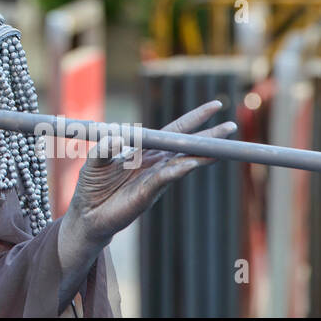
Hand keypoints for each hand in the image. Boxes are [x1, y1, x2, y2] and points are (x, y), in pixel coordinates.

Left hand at [62, 100, 236, 251]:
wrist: (88, 214)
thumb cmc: (94, 184)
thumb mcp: (95, 160)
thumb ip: (104, 147)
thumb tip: (116, 136)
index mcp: (147, 150)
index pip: (175, 130)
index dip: (194, 118)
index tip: (216, 106)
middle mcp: (156, 163)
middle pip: (186, 145)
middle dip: (208, 136)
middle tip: (232, 126)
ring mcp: (154, 178)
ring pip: (182, 163)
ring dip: (199, 155)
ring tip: (219, 148)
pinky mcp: (147, 193)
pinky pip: (164, 178)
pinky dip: (176, 170)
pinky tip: (189, 164)